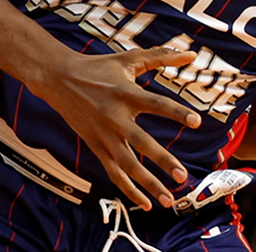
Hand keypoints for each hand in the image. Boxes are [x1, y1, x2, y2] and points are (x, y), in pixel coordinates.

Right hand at [29, 46, 199, 210]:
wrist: (58, 79)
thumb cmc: (98, 67)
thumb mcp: (128, 59)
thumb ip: (160, 56)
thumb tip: (191, 53)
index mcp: (126, 93)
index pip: (155, 104)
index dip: (176, 112)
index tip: (197, 122)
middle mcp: (115, 117)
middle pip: (141, 142)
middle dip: (162, 160)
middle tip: (182, 175)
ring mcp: (104, 134)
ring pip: (127, 165)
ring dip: (148, 183)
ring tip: (168, 199)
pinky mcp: (96, 146)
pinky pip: (113, 172)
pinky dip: (128, 189)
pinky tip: (146, 203)